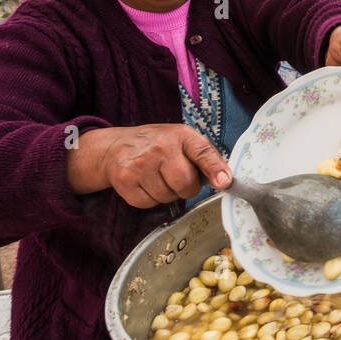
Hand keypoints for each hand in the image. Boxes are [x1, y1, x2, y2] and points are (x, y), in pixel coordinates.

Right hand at [71, 124, 229, 208]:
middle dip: (187, 188)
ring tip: (159, 177)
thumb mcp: (182, 141)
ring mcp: (140, 164)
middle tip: (178, 178)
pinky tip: (146, 183)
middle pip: (186, 184)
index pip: (202, 152)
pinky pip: (149, 204)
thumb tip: (225, 181)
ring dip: (168, 194)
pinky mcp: (125, 181)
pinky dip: (151, 199)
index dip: (214, 169)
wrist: (115, 146)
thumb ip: (205, 158)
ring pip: (168, 197)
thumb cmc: (157, 145)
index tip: (224, 182)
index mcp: (181, 135)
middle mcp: (160, 147)